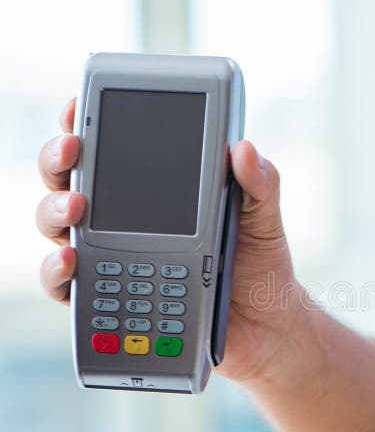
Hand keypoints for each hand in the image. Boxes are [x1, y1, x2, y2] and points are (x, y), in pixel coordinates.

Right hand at [37, 99, 305, 384]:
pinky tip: (70, 261)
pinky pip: (68, 285)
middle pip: (70, 180)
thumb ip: (258, 182)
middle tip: (73, 152)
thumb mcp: (263, 217)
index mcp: (158, 190)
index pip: (112, 149)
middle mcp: (125, 218)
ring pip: (59, 226)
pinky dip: (57, 272)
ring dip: (53, 210)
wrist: (263, 323)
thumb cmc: (259, 263)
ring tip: (75, 207)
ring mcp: (112, 257)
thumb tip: (244, 148)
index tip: (78, 108)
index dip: (85, 124)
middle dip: (59, 160)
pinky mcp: (109, 297)